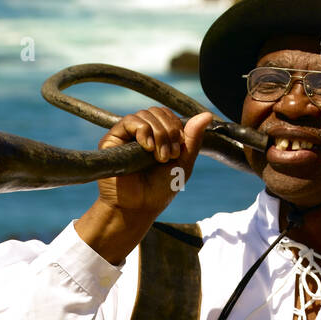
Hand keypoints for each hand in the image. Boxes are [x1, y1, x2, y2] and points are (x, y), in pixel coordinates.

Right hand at [75, 107, 213, 264]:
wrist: (138, 208)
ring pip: (145, 115)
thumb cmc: (159, 190)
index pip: (167, 115)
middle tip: (169, 155)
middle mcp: (141, 133)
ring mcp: (127, 135)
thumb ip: (192, 139)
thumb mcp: (182, 163)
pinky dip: (143, 131)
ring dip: (158, 134)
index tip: (177, 150)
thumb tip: (207, 115)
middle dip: (168, 131)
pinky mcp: (113, 139)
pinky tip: (147, 147)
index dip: (176, 127)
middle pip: (157, 112)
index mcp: (157, 136)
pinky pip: (129, 121)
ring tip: (158, 157)